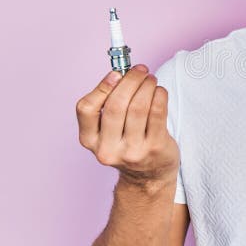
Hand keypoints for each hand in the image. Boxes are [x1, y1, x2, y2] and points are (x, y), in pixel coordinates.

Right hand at [75, 64, 178, 185]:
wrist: (148, 176)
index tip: (116, 73)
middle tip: (140, 70)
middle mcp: (107, 149)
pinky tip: (159, 91)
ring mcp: (132, 151)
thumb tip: (121, 71)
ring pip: (138, 108)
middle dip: (130, 81)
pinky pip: (157, 113)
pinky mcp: (154, 148)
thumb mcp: (108, 129)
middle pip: (116, 105)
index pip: (86, 109)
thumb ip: (109, 103)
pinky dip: (159, 96)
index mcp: (90, 140)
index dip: (101, 87)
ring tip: (150, 79)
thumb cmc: (127, 142)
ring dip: (146, 86)